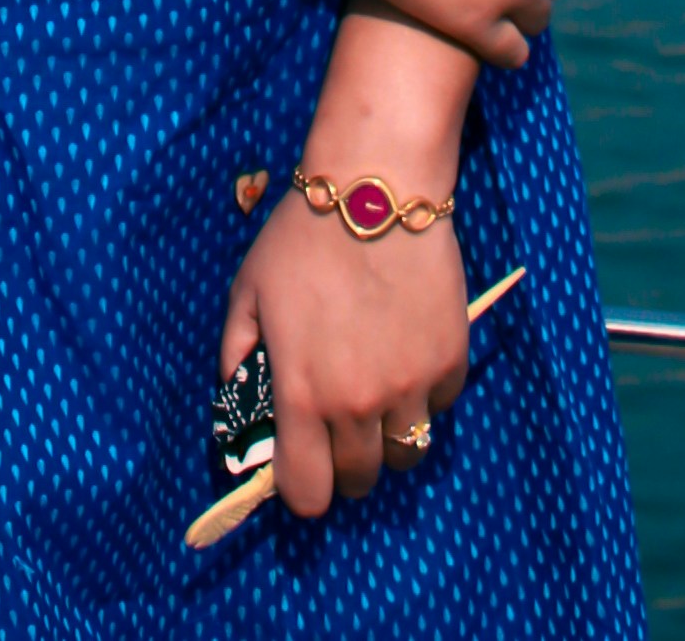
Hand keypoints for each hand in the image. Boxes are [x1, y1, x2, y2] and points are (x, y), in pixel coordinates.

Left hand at [219, 188, 470, 517]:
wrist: (375, 189)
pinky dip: (425, 393)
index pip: (306, 493)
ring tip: (378, 393)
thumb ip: (237, 352)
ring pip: (406, 454)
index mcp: (301, 395)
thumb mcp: (249, 290)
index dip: (301, 488)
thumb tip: (234, 392)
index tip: (302, 465)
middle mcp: (356, 405)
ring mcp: (409, 388)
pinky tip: (408, 351)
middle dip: (345, 460)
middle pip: (359, 480)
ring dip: (389, 434)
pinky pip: (439, 406)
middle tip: (339, 422)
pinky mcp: (450, 363)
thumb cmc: (302, 237)